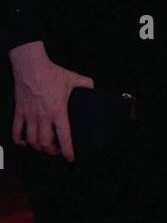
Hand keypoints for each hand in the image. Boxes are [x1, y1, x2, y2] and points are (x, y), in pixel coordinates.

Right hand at [10, 41, 93, 161]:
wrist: (30, 65)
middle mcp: (43, 116)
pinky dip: (19, 140)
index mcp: (58, 111)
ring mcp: (30, 115)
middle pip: (45, 143)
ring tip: (43, 147)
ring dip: (37, 147)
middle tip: (56, 151)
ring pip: (31, 140)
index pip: (64, 137)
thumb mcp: (73, 78)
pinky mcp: (19, 111)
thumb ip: (86, 84)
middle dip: (52, 151)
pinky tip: (24, 142)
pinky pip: (16, 131)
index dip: (67, 151)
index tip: (70, 157)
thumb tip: (93, 88)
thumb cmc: (51, 72)